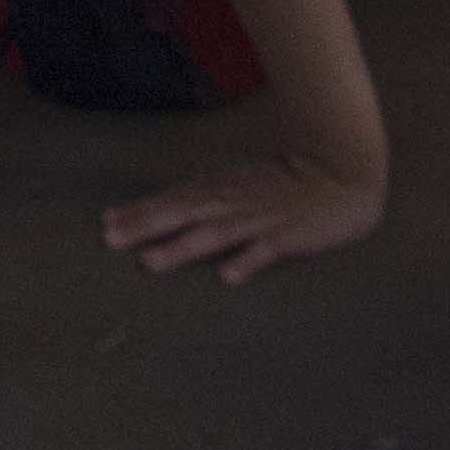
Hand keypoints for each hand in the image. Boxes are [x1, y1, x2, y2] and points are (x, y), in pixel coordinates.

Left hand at [100, 156, 383, 283]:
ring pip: (215, 235)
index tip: (106, 223)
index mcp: (222, 190)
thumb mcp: (241, 182)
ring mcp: (260, 219)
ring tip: (151, 262)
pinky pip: (265, 251)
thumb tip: (166, 210)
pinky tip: (228, 277)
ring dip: (181, 248)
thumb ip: (207, 197)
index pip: (174, 200)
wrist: (342, 172)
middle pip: (183, 214)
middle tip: (110, 240)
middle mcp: (234, 203)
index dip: (140, 211)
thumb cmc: (287, 182)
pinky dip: (246, 262)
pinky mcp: (288, 236)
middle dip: (146, 226)